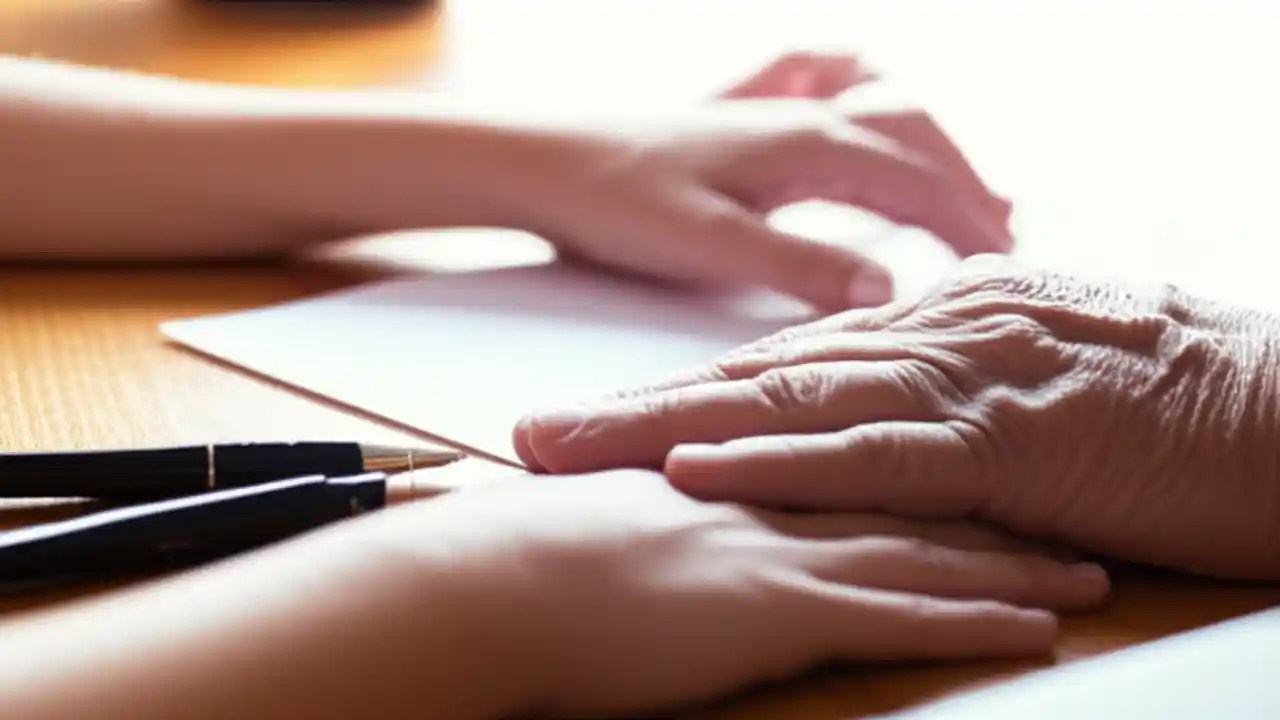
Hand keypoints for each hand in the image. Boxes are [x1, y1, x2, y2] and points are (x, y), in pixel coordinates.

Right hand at [374, 470, 1103, 716]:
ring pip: (925, 551)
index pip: (846, 459)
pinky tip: (1035, 629)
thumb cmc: (519, 552)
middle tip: (1071, 503)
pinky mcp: (777, 607)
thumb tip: (667, 514)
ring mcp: (779, 547)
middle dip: (994, 505)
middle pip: (906, 495)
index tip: (981, 458)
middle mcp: (769, 498)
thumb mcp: (601, 516)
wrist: (485, 575)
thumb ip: (653, 507)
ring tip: (1087, 574)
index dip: (922, 460)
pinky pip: (898, 616)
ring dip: (1012, 565)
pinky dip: (973, 621)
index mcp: (730, 473)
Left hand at [515, 257, 1279, 578]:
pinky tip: (702, 466)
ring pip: (789, 402)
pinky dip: (783, 458)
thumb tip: (885, 417)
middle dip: (638, 403)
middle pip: (756, 372)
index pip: (784, 360)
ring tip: (574, 447)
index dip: (685, 391)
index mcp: (935, 325)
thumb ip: (956, 395)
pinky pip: (875, 451)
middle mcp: (929, 337)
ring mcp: (962, 381)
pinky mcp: (1005, 437)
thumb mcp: (1040, 382)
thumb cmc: (1173, 403)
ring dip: (673, 426)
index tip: (602, 418)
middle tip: (537, 432)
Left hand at [516, 52, 1010, 310]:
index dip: (969, 223)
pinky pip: (827, 89)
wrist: (537, 160)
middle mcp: (797, 113)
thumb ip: (802, 266)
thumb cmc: (615, 205)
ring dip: (930, 145)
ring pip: (880, 106)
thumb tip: (891, 291)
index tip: (1007, 269)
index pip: (916, 177)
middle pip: (914, 131)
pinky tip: (865, 115)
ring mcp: (768, 108)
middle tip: (1004, 238)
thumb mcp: (711, 247)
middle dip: (966, 182)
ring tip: (967, 186)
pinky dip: (868, 106)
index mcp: (804, 141)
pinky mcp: (738, 117)